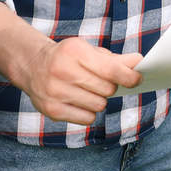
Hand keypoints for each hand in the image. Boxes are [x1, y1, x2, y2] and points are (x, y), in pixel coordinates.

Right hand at [21, 37, 142, 125]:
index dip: (128, 76)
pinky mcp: (52, 110)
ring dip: (99, 100)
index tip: (137, 79)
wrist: (32, 66)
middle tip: (102, 82)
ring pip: (98, 106)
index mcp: (74, 51)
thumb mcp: (88, 51)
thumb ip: (114, 59)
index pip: (110, 70)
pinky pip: (87, 119)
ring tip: (87, 91)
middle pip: (107, 90)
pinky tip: (79, 101)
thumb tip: (138, 62)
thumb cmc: (67, 57)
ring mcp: (55, 92)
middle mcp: (62, 71)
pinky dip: (88, 112)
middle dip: (110, 87)